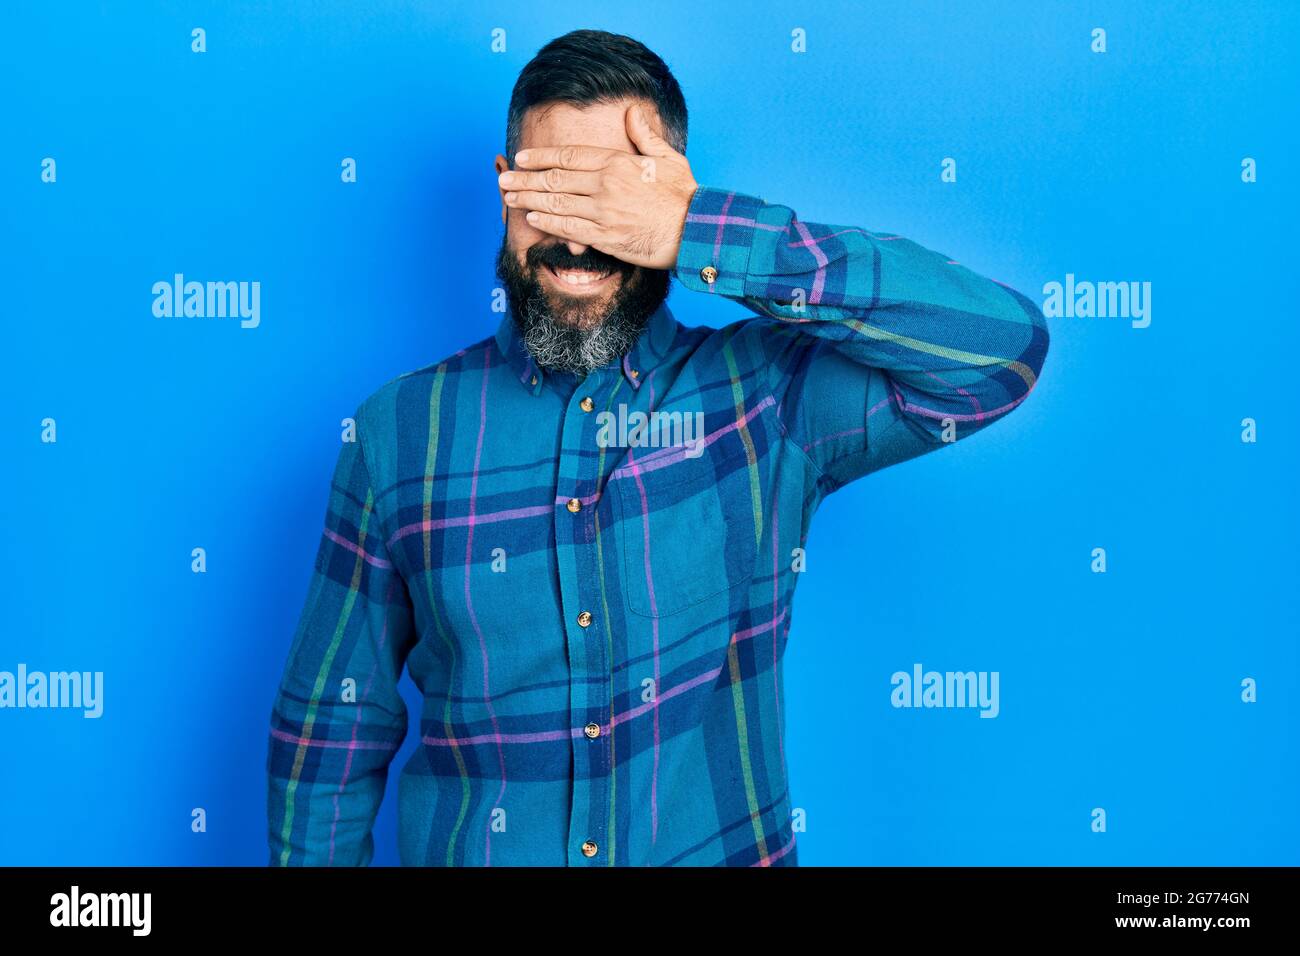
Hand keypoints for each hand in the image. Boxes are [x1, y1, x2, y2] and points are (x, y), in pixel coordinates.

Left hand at [498, 105, 698, 269]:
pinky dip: (547, 222)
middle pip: (555, 179)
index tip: (523, 157)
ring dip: (528, 200)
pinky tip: (532, 218)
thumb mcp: (668, 158)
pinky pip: (568, 228)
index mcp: (617, 163)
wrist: (695, 231)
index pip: (569, 155)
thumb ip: (644, 136)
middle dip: (525, 179)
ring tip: (508, 198)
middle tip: (503, 179)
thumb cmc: (684, 196)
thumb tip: (631, 113)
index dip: (542, 156)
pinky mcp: (605, 237)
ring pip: (556, 204)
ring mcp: (603, 212)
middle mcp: (605, 185)